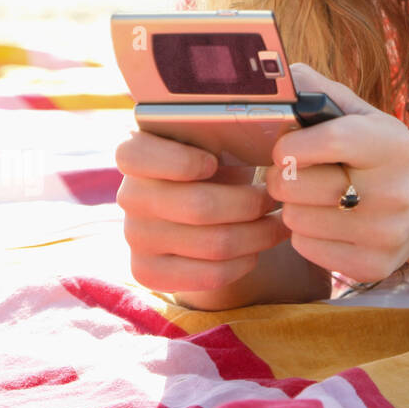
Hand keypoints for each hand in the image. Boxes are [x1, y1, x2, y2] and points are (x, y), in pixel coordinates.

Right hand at [115, 127, 288, 293]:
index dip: (179, 162)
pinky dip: (245, 262)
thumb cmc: (217, 162)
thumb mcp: (216, 139)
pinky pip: (209, 275)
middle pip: (199, 206)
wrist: (202, 207)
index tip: (214, 162)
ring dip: (259, 234)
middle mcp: (129, 196)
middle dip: (252, 203)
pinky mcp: (148, 272)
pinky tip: (257, 248)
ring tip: (279, 222)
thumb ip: (225, 132)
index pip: (137, 156)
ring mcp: (135, 237)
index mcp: (136, 152)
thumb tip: (268, 133)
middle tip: (278, 195)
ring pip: (214, 243)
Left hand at [264, 62, 408, 284]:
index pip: (329, 141)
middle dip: (282, 176)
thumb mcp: (363, 115)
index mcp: (393, 145)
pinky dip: (305, 234)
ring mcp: (386, 233)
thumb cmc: (381, 153)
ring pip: (295, 220)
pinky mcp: (372, 266)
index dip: (292, 143)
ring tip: (316, 196)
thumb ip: (320, 92)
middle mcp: (395, 191)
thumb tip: (280, 75)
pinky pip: (305, 248)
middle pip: (296, 187)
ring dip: (294, 206)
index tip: (286, 145)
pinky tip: (328, 221)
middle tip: (294, 171)